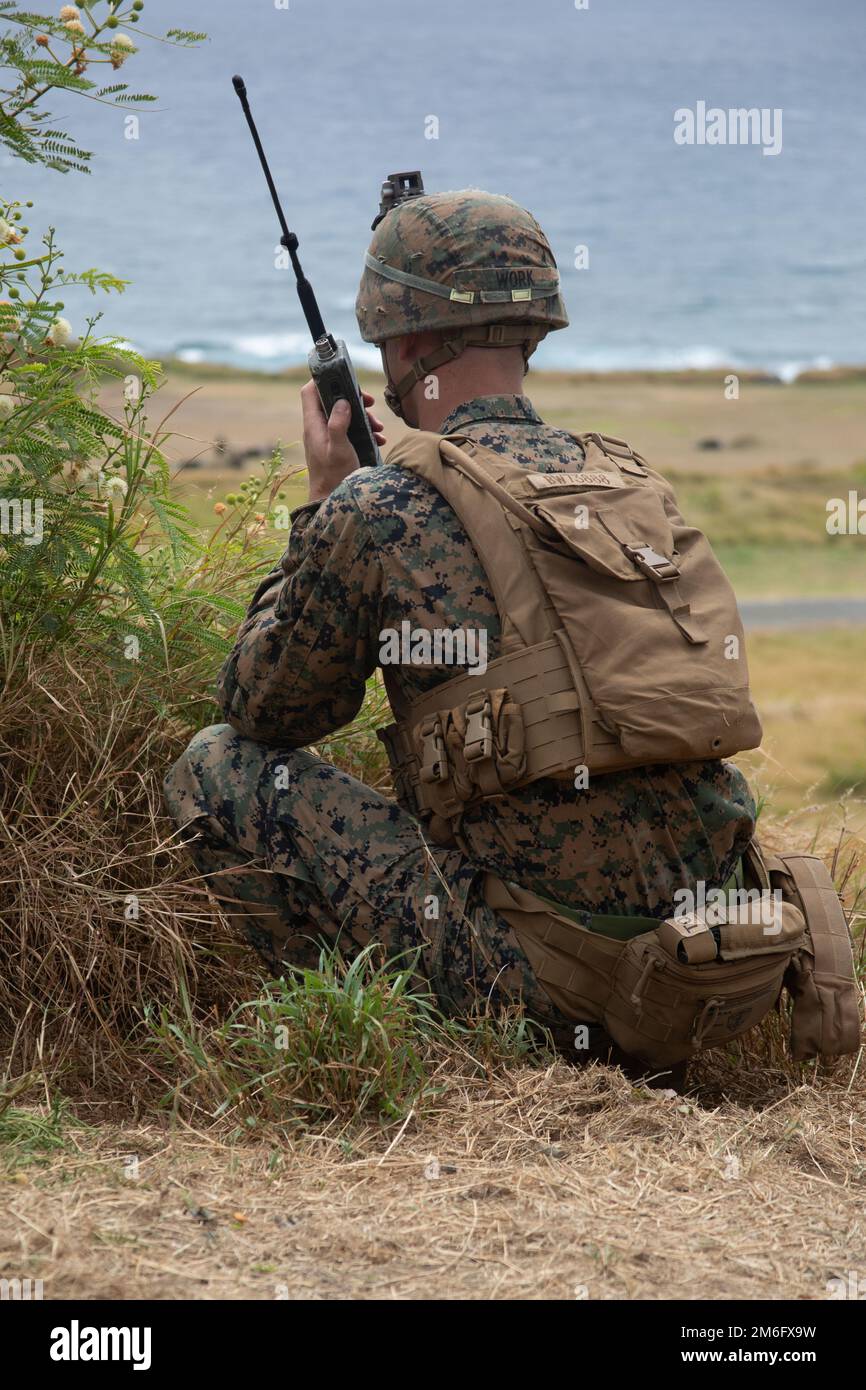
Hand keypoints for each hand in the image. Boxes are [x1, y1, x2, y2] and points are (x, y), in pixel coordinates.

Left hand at [301, 382, 385, 502]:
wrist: (331, 502)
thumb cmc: (333, 477)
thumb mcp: (338, 449)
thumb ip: (338, 424)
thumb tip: (342, 401)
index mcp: (313, 425)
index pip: (310, 392)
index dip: (323, 379)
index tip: (343, 378)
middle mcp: (317, 428)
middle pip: (331, 400)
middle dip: (352, 399)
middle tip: (369, 403)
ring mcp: (326, 437)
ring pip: (344, 415)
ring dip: (362, 417)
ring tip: (378, 427)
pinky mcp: (336, 446)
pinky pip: (350, 430)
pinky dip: (364, 431)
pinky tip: (378, 439)